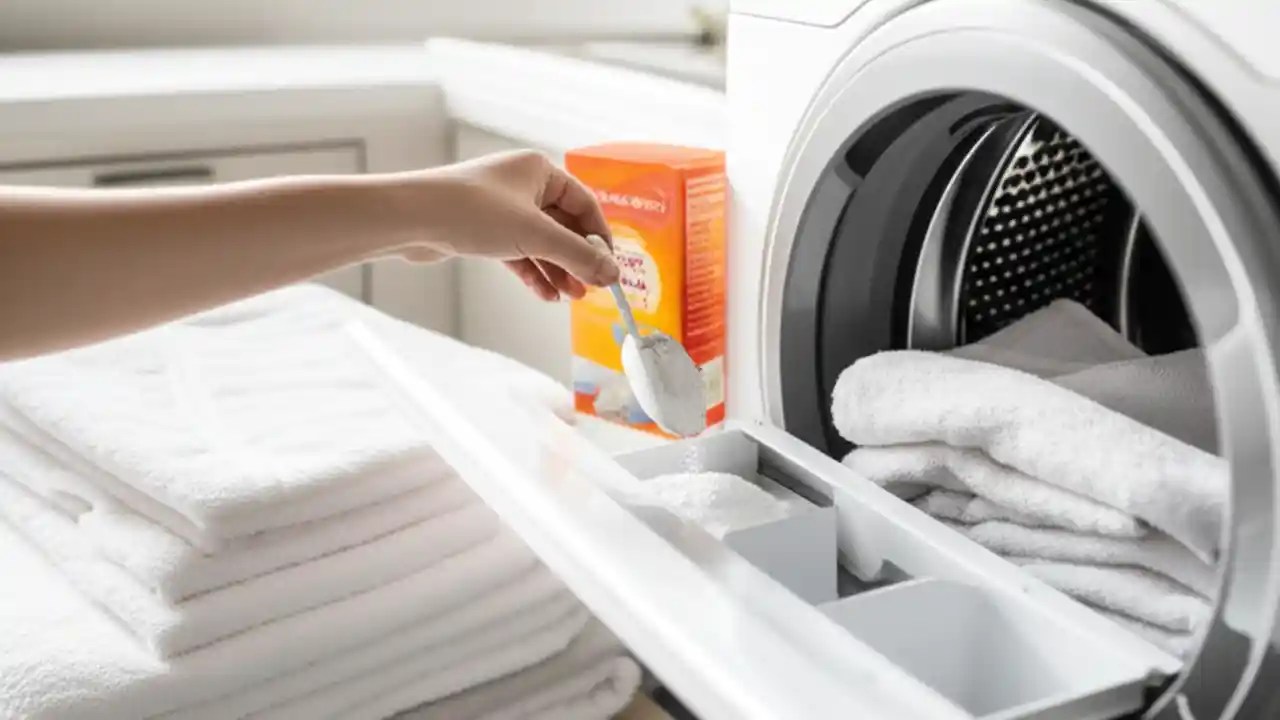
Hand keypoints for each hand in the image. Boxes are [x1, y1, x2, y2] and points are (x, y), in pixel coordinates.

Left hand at [403, 150, 618, 300]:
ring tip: (571, 297)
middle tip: (591, 288)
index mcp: (539, 170)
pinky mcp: (482, 230)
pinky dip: (533, 272)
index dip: (599, 237)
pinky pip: (518, 252)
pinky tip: (546, 294)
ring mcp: (501, 208)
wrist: (411, 218)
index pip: (584, 203)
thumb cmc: (470, 212)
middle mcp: (522, 184)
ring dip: (557, 270)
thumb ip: (577, 256)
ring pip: (540, 242)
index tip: (609, 267)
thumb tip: (613, 275)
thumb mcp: (534, 235)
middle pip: (563, 225)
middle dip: (577, 259)